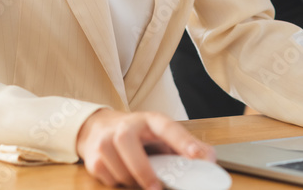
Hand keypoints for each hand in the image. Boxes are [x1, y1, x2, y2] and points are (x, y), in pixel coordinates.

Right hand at [76, 109, 214, 188]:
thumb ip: (184, 144)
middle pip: (128, 143)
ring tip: (139, 178)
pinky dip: (118, 182)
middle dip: (143, 170)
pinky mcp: (93, 156)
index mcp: (149, 120)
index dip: (183, 141)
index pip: (167, 127)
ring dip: (132, 180)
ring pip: (119, 167)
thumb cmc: (137, 133)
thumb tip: (209, 158)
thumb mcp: (160, 133)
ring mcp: (106, 139)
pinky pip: (107, 177)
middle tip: (156, 188)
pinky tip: (122, 174)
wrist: (98, 127)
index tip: (196, 156)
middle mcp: (125, 126)